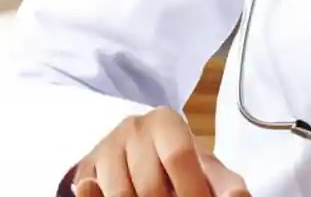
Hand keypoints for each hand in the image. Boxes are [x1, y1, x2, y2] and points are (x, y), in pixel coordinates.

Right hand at [73, 107, 249, 195]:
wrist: (138, 156)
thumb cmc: (179, 166)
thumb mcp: (207, 171)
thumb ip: (226, 186)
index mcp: (166, 121)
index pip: (179, 157)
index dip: (191, 190)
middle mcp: (132, 127)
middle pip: (149, 185)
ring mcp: (104, 148)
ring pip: (120, 196)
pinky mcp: (84, 170)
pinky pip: (93, 196)